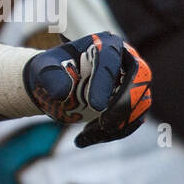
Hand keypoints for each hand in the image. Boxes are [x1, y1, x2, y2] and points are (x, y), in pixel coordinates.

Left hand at [23, 32, 151, 147]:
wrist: (54, 84)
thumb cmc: (50, 72)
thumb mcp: (44, 71)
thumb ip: (50, 78)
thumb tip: (63, 91)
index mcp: (105, 44)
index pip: (111, 60)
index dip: (106, 83)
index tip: (96, 106)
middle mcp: (126, 59)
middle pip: (140, 80)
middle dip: (125, 105)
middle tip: (105, 125)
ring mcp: (133, 81)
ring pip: (140, 104)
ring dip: (118, 125)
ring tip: (83, 136)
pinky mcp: (133, 101)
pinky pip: (132, 119)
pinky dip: (113, 133)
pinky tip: (84, 139)